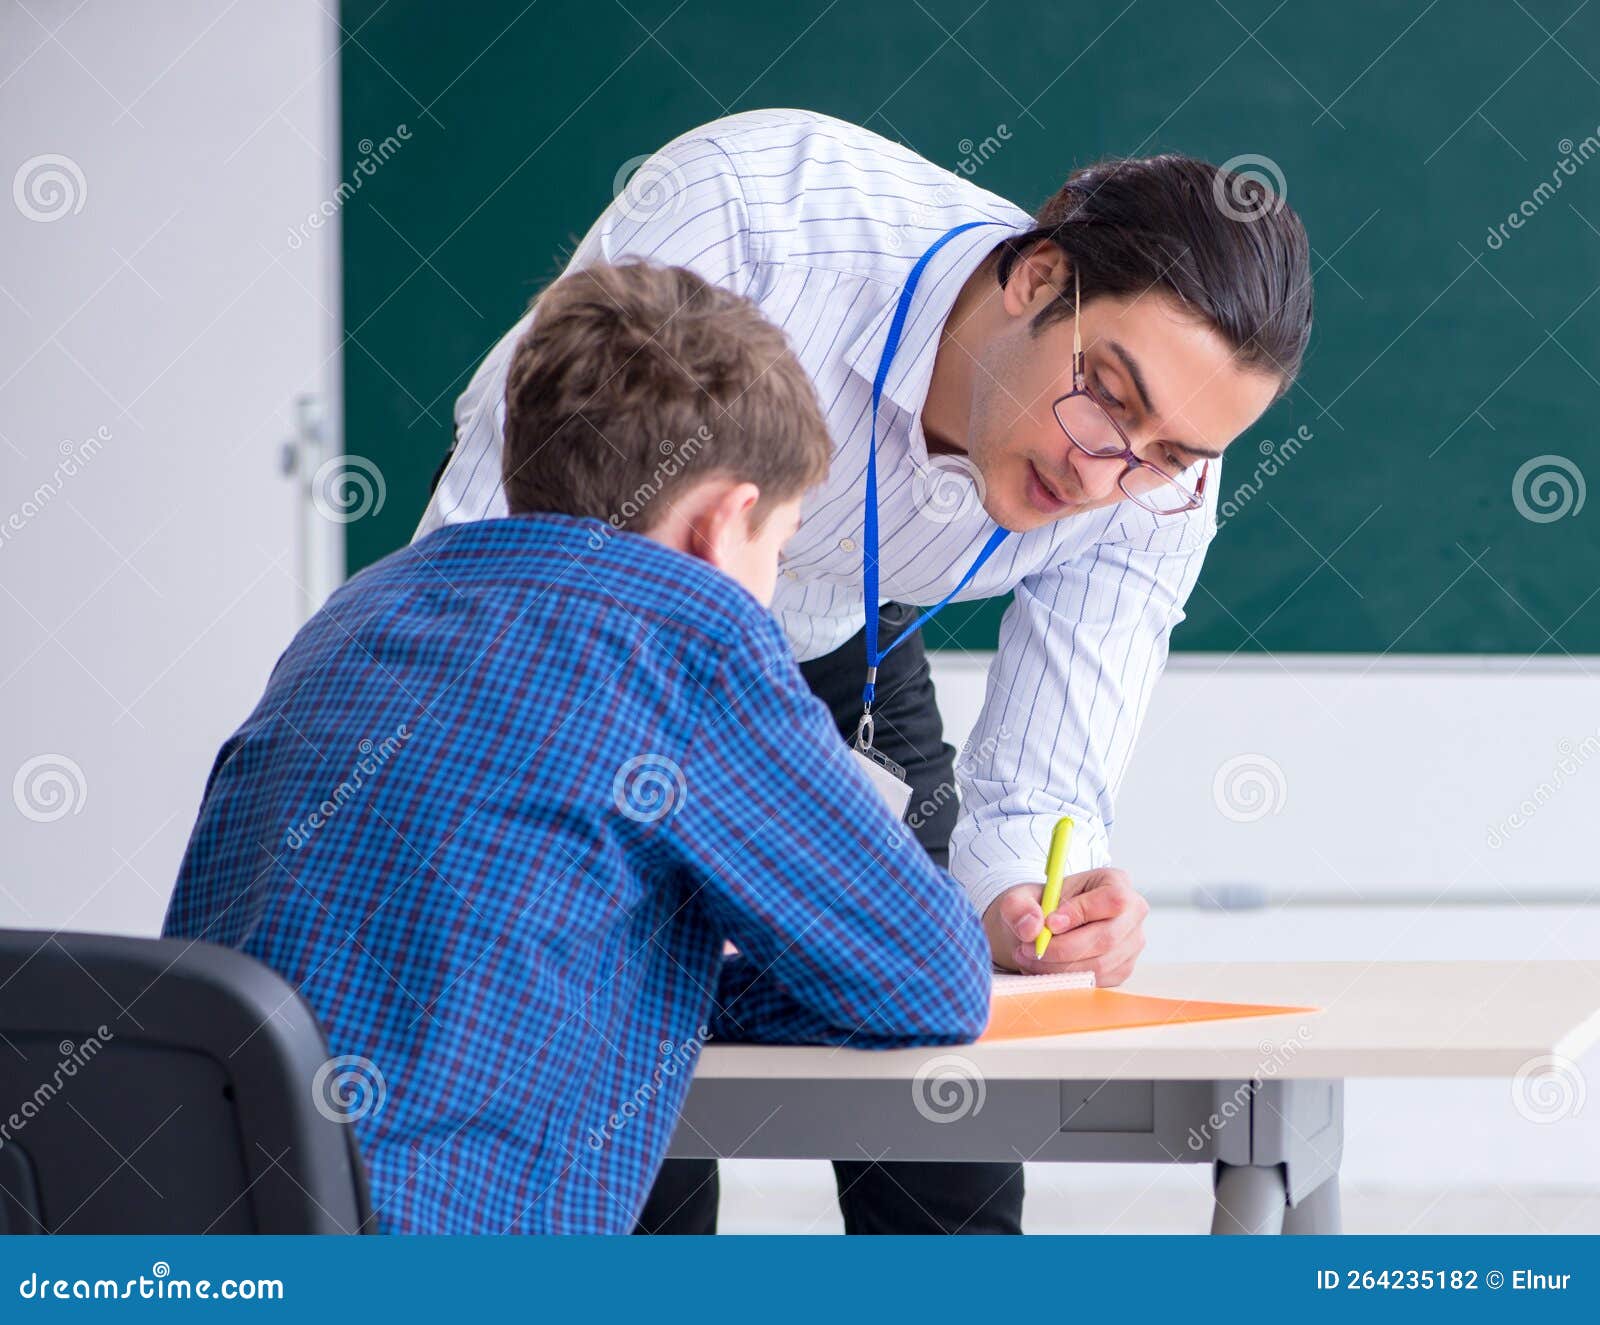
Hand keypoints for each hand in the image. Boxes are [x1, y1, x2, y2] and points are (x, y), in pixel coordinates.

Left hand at [982, 868, 1147, 985]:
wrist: (1046, 924)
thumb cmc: (1041, 905)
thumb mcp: (1022, 896)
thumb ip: (1019, 906)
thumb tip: (1030, 927)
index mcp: (1116, 882)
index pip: (1112, 900)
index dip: (1081, 914)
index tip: (1049, 924)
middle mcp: (1133, 913)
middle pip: (1107, 938)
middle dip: (1063, 949)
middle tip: (1029, 949)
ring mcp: (1131, 943)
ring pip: (1101, 965)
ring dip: (1060, 967)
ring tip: (1030, 959)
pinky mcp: (1122, 968)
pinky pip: (1098, 981)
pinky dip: (1068, 979)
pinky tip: (1045, 968)